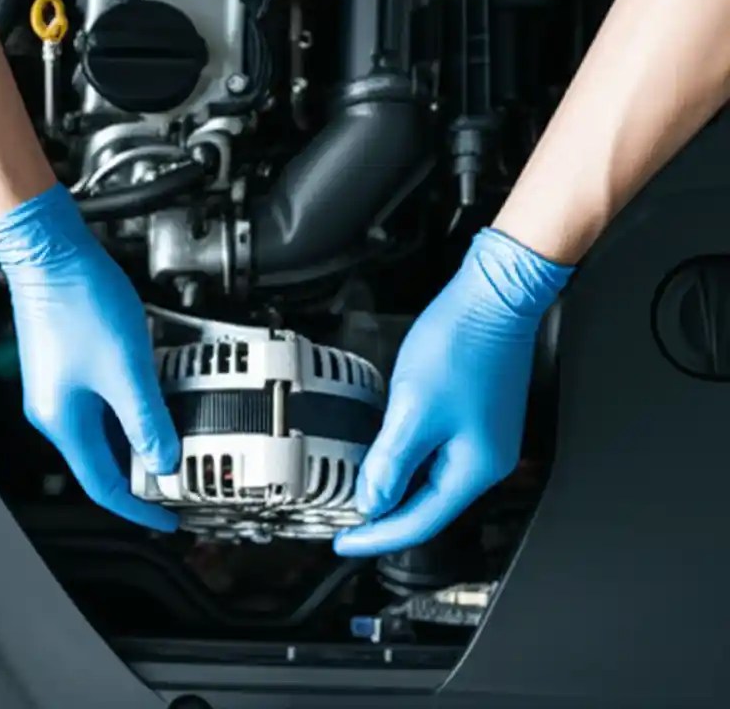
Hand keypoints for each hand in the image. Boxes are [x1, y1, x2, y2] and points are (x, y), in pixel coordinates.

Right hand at [0, 185, 180, 530]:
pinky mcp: (65, 365)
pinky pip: (100, 404)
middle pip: (103, 460)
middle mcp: (54, 410)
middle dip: (142, 472)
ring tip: (173, 436)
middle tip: (179, 478)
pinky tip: (151, 398)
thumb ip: (148, 422)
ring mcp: (57, 387)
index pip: (104, 485)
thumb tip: (164, 460)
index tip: (165, 519)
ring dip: (138, 438)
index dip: (138, 507)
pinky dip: (128, 411)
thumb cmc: (77, 301)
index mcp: (64, 422)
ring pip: (104, 430)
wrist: (49, 251)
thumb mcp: (127, 371)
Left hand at [333, 229, 572, 556]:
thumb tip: (371, 502)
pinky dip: (404, 463)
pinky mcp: (472, 418)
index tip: (345, 543)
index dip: (378, 536)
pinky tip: (382, 457)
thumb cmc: (466, 344)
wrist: (494, 296)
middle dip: (384, 517)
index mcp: (474, 468)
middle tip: (344, 522)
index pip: (420, 522)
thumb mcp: (413, 409)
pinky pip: (432, 455)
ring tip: (356, 494)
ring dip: (392, 489)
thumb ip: (390, 462)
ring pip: (427, 481)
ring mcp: (480, 439)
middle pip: (425, 506)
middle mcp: (483, 461)